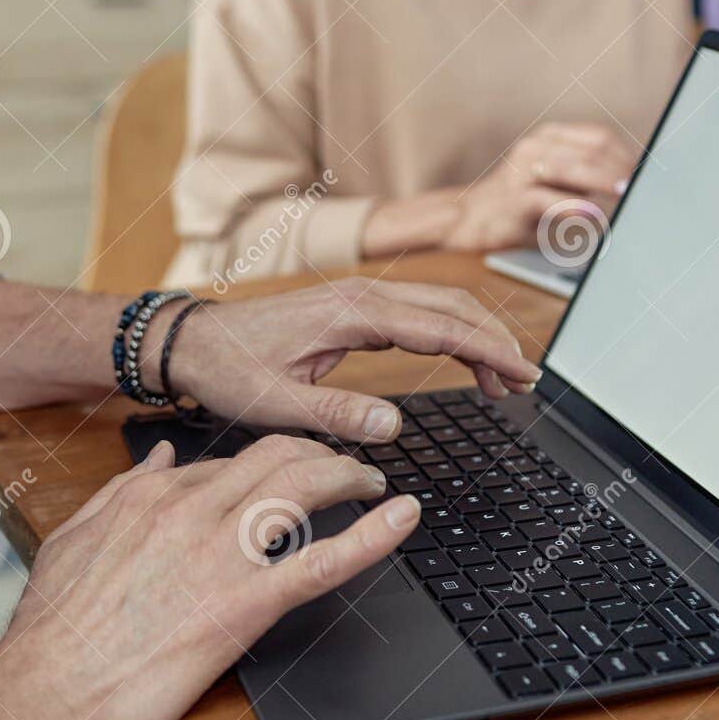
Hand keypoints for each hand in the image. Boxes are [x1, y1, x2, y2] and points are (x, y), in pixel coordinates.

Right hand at [0, 436, 421, 719]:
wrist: (41, 695)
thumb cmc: (53, 634)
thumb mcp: (75, 539)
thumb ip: (121, 492)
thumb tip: (163, 458)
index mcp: (152, 497)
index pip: (231, 462)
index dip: (272, 462)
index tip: (292, 469)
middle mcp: (191, 512)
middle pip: (277, 458)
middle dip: (321, 455)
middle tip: (347, 469)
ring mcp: (221, 556)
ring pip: (304, 488)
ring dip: (349, 478)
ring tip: (374, 485)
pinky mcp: (245, 606)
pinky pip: (323, 560)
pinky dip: (373, 535)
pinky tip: (403, 517)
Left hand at [152, 278, 542, 441]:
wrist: (191, 340)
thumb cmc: (228, 368)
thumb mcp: (276, 403)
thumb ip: (336, 412)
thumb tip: (392, 424)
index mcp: (352, 314)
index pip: (441, 328)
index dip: (488, 352)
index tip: (522, 375)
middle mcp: (363, 295)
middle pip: (453, 308)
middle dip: (496, 342)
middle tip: (527, 382)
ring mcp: (361, 297)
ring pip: (441, 306)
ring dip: (479, 336)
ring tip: (505, 381)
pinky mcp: (356, 308)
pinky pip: (420, 314)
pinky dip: (453, 335)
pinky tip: (464, 364)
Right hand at [441, 122, 637, 251]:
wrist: (467, 220)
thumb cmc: (517, 205)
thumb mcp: (552, 183)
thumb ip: (583, 180)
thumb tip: (626, 185)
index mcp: (549, 139)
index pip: (598, 138)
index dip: (626, 155)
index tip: (646, 173)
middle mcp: (536, 148)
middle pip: (591, 151)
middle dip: (621, 169)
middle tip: (642, 186)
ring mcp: (523, 171)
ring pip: (574, 169)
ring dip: (605, 182)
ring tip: (626, 196)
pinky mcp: (515, 198)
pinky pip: (551, 199)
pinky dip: (576, 207)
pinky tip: (595, 215)